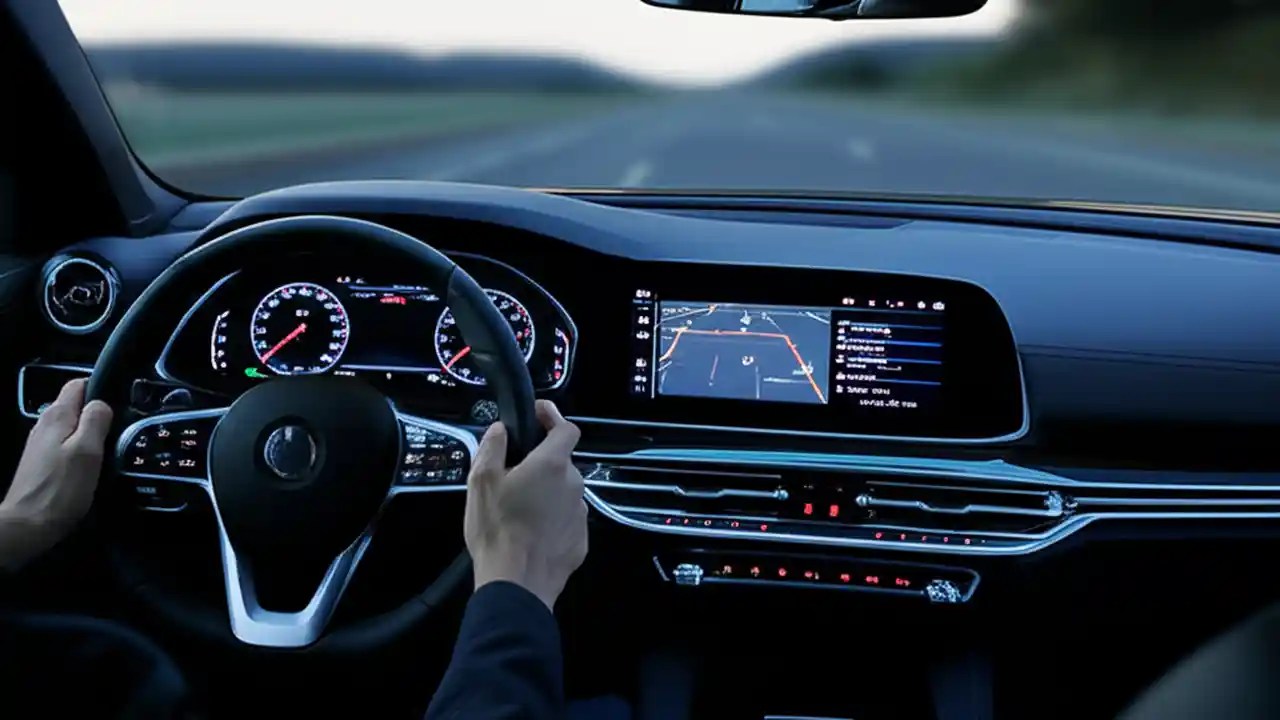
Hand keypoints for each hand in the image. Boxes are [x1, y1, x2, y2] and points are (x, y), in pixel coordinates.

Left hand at [0, 379, 112, 569]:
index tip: (120, 407)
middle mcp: (45, 424)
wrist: (27, 525)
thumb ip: (96, 420)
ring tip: (110, 450)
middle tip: (120, 433)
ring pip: (74, 427)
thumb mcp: (87, 450)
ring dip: (92, 434)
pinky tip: (93, 465)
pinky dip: (83, 449)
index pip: (79, 384)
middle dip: (99, 414)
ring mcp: (42, 444)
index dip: (101, 389)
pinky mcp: (43, 462)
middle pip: (77, 406)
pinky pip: (68, 444)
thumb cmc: (60, 488)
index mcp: (57, 415)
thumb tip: (103, 403)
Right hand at [465, 400, 586, 610]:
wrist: (517, 584)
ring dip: (547, 493)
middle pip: (561, 463)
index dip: (553, 417)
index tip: (538, 414)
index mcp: (552, 464)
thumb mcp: (481, 482)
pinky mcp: (581, 539)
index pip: (567, 428)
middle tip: (513, 476)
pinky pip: (566, 519)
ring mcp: (581, 513)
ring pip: (564, 492)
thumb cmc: (497, 529)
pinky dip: (552, 519)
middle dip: (541, 464)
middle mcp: (574, 484)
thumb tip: (500, 429)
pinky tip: (531, 533)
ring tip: (519, 509)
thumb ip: (493, 447)